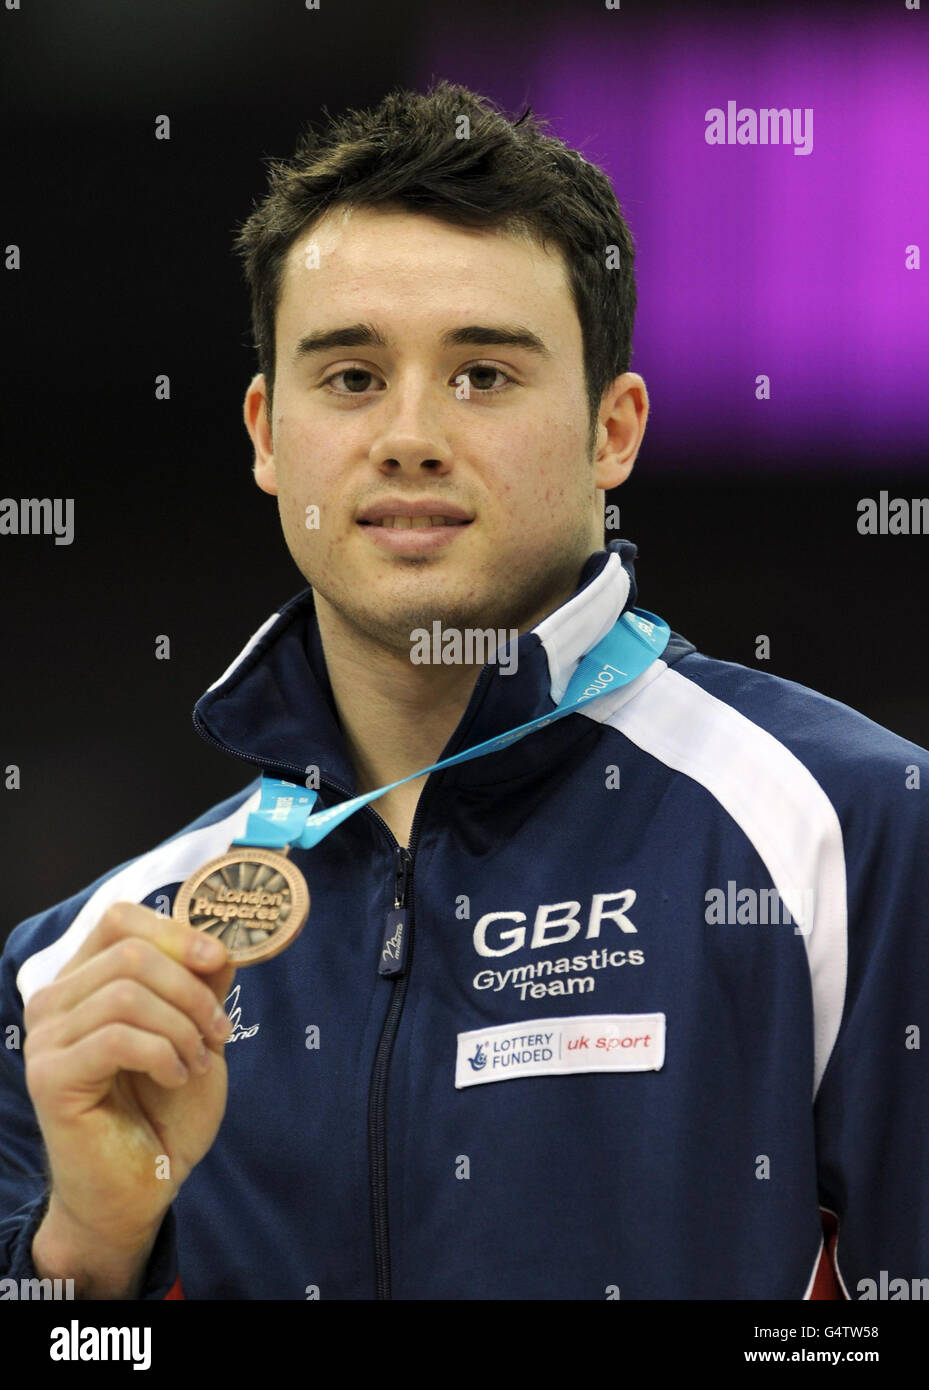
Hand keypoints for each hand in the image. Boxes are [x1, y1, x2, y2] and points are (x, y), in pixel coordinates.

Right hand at [25, 902, 233, 1277]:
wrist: (143, 1187)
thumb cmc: (165, 1109)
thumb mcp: (196, 1031)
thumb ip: (201, 983)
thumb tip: (219, 941)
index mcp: (84, 981)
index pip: (119, 919)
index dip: (174, 932)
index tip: (218, 961)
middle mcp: (53, 1003)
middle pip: (130, 953)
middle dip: (191, 989)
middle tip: (220, 1031)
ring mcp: (45, 1040)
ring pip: (127, 994)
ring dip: (182, 1027)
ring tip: (199, 1061)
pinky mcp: (49, 1078)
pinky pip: (117, 1039)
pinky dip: (163, 1053)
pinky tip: (176, 1077)